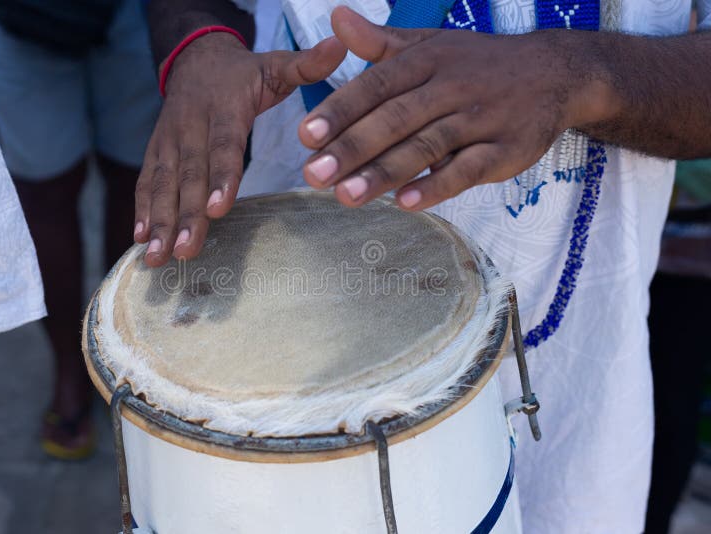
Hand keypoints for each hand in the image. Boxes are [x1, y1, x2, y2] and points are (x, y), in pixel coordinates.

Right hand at [135, 33, 345, 265]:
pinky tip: (139, 239)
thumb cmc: (243, 72)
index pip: (223, 145)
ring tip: (157, 256)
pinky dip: (141, 209)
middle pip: (188, 174)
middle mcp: (191, 125)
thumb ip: (306, 64)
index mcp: (224, 108)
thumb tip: (340, 47)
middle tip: (186, 250)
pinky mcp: (156, 151)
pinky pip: (146, 181)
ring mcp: (169, 140)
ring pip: (162, 182)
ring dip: (159, 220)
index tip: (217, 209)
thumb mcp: (275, 65)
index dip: (220, 177)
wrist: (195, 57)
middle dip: (184, 214)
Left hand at [298, 7, 608, 210]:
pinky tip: (405, 203)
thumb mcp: (431, 44)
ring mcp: (480, 118)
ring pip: (427, 146)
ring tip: (347, 197)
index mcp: (427, 60)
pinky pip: (469, 168)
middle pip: (395, 118)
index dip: (340, 110)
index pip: (377, 85)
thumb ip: (381, 43)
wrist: (555, 72)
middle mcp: (451, 86)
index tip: (305, 137)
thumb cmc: (477, 63)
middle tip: (313, 176)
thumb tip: (335, 18)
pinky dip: (438, 185)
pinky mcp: (506, 149)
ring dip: (385, 172)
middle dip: (352, 148)